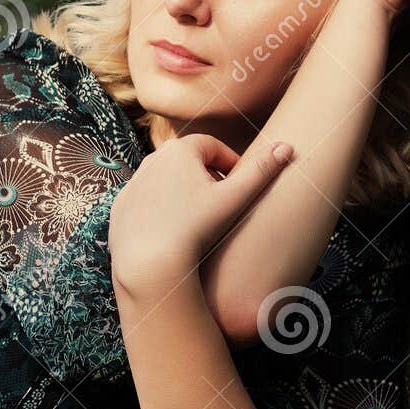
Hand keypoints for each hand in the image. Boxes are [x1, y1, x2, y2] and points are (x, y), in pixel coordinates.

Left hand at [108, 134, 295, 295]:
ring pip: (167, 181)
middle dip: (208, 176)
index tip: (241, 183)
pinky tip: (176, 228)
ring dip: (185, 191)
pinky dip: (162, 209)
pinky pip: (148, 201)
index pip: (213, 147)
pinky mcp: (122, 205)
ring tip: (202, 215)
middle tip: (224, 200)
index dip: (231, 163)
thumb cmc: (195, 228)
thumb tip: (287, 147)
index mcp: (179, 150)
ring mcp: (133, 183)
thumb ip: (261, 171)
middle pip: (189, 162)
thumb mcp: (235, 198)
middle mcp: (151, 160)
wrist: (149, 261)